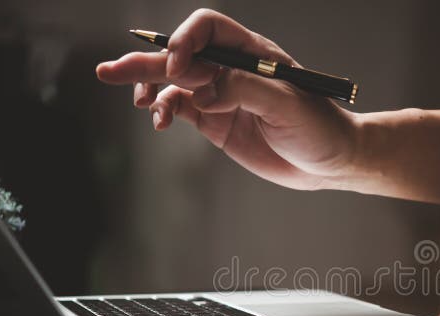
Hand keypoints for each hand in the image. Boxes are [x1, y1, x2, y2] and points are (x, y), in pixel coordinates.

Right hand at [96, 9, 357, 189]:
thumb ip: (243, 90)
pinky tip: (158, 121)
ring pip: (174, 84)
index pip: (207, 30)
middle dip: (146, 62)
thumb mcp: (287, 104)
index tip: (177, 67)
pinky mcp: (216, 123)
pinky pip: (181, 110)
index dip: (185, 41)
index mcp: (252, 53)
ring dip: (150, 89)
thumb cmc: (320, 126)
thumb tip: (202, 92)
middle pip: (180, 55)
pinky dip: (164, 112)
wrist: (330, 161)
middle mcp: (231, 70)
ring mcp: (221, 96)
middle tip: (110, 71)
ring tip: (135, 102)